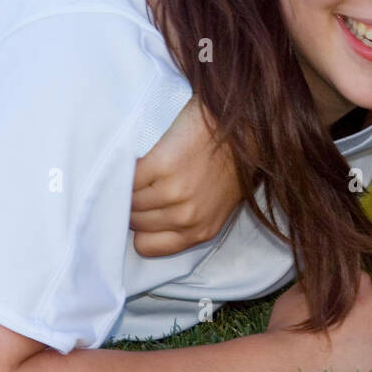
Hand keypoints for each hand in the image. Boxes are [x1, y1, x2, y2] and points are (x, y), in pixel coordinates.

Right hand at [131, 97, 241, 255]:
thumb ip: (190, 222)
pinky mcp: (161, 167)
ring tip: (147, 169)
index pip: (146, 246)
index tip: (144, 212)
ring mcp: (174, 192)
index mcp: (201, 231)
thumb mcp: (217, 204)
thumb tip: (152, 225)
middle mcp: (187, 217)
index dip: (141, 228)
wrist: (244, 125)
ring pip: (128, 199)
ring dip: (131, 185)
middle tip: (148, 183)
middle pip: (134, 221)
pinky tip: (143, 158)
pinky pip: (127, 177)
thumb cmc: (229, 162)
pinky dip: (129, 167)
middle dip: (136, 204)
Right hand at [267, 275, 371, 371]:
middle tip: (343, 337)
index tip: (339, 316)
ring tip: (350, 356)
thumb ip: (315, 282)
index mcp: (361, 286)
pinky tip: (359, 368)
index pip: (362, 285)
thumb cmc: (290, 333)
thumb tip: (318, 278)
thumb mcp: (295, 295)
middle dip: (365, 320)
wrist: (291, 370)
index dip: (349, 300)